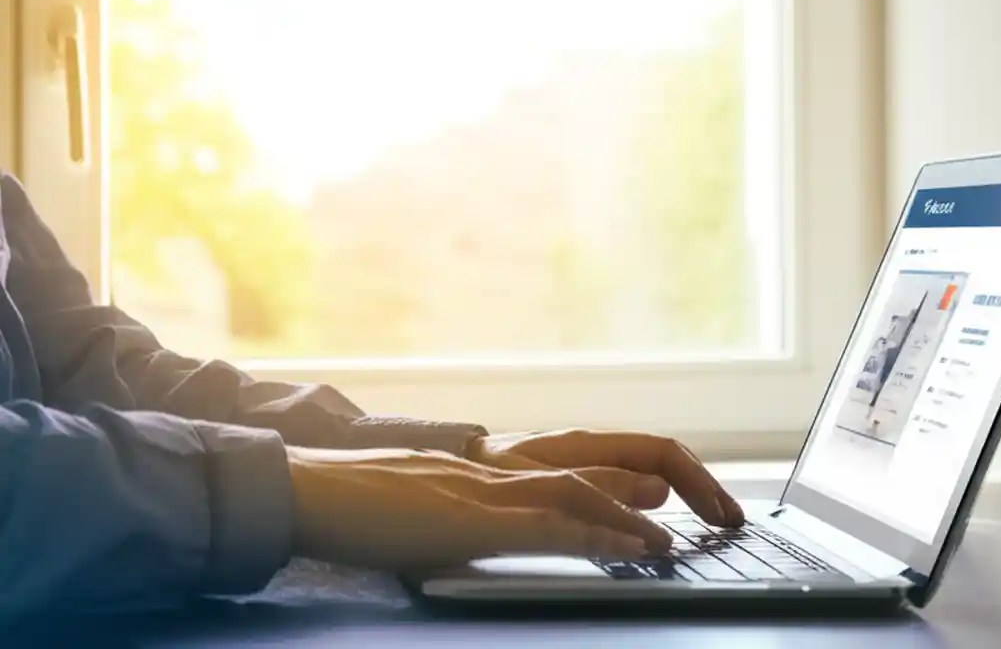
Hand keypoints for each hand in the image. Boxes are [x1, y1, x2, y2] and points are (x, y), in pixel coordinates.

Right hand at [286, 446, 671, 571]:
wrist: (303, 489)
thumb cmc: (349, 505)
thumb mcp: (414, 507)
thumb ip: (453, 513)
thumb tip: (468, 528)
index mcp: (479, 469)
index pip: (561, 468)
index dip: (611, 485)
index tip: (652, 501)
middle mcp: (491, 471)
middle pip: (585, 469)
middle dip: (638, 493)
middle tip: (683, 519)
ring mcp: (483, 490)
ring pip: (576, 493)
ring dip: (629, 516)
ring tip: (668, 543)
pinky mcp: (471, 518)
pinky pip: (548, 524)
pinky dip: (595, 534)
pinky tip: (628, 546)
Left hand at [467, 429, 744, 527]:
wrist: (446, 467)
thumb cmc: (485, 474)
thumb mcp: (539, 483)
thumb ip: (597, 486)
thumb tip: (658, 490)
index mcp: (593, 444)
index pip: (665, 454)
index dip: (699, 482)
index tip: (721, 514)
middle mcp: (598, 449)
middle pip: (668, 462)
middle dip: (704, 489)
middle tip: (731, 523)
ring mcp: (591, 463)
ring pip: (654, 475)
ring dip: (687, 497)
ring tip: (712, 524)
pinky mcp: (579, 481)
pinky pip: (632, 489)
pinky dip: (659, 505)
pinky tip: (665, 524)